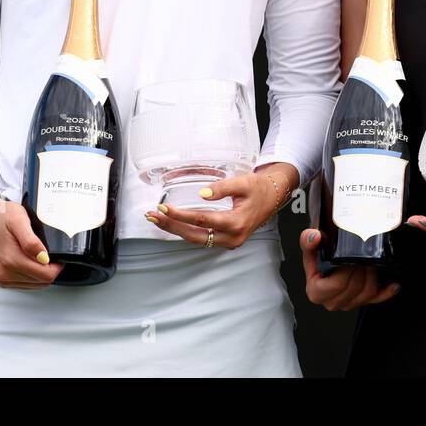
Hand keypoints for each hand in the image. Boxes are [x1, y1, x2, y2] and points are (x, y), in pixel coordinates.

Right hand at [0, 186, 63, 288]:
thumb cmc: (1, 216)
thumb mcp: (19, 220)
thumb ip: (31, 241)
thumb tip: (44, 258)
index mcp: (11, 260)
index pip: (46, 276)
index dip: (57, 266)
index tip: (58, 254)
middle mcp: (5, 273)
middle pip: (42, 281)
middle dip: (50, 269)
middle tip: (49, 251)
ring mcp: (3, 278)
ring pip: (35, 284)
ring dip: (41, 272)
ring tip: (38, 254)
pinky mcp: (2, 279)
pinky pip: (25, 283)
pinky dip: (32, 274)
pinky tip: (31, 260)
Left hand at [145, 163, 296, 248]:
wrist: (273, 196)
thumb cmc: (259, 188)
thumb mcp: (242, 183)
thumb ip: (222, 188)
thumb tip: (202, 194)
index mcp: (236, 223)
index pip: (202, 220)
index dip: (180, 214)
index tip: (164, 207)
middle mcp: (232, 237)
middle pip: (195, 235)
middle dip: (171, 226)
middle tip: (153, 216)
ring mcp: (229, 242)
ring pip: (197, 239)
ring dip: (176, 230)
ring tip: (157, 220)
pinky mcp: (227, 241)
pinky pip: (203, 239)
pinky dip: (186, 232)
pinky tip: (174, 224)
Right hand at [299, 229, 399, 310]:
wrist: (321, 267)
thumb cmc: (316, 260)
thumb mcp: (309, 250)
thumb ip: (308, 242)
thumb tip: (313, 236)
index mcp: (316, 292)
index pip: (338, 284)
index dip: (347, 271)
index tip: (351, 257)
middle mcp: (332, 302)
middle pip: (355, 288)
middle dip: (362, 270)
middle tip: (365, 254)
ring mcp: (347, 304)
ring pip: (367, 293)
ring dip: (373, 276)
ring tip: (372, 260)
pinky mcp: (360, 303)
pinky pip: (377, 300)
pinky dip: (386, 292)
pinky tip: (393, 284)